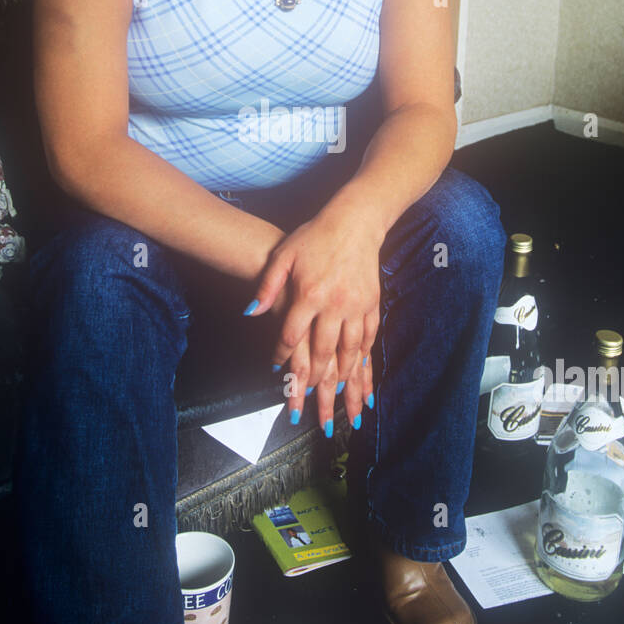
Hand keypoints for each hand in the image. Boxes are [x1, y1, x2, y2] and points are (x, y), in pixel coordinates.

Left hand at [244, 207, 380, 431]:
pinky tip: (358, 371)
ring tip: (335, 397)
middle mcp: (335, 305)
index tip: (275, 371)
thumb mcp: (284, 255)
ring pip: (349, 351)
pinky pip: (368, 337)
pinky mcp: (372, 304)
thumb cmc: (314, 236)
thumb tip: (251, 313)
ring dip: (341, 376)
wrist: (354, 222)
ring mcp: (357, 306)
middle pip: (322, 352)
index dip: (281, 356)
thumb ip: (267, 286)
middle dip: (313, 381)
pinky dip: (363, 358)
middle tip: (307, 402)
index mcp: (309, 294)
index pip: (291, 335)